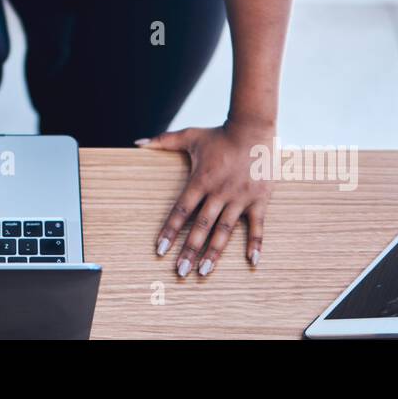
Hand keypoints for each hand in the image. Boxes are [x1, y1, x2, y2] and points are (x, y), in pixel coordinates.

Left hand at [138, 119, 272, 276]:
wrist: (253, 127)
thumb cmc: (219, 134)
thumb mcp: (189, 136)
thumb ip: (162, 141)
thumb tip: (137, 142)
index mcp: (200, 180)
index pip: (181, 211)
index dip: (170, 231)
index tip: (160, 250)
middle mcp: (219, 192)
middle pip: (201, 226)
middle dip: (189, 250)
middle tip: (181, 271)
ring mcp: (240, 197)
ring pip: (225, 230)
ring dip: (214, 252)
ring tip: (204, 271)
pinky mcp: (259, 199)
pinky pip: (258, 226)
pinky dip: (256, 244)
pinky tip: (252, 261)